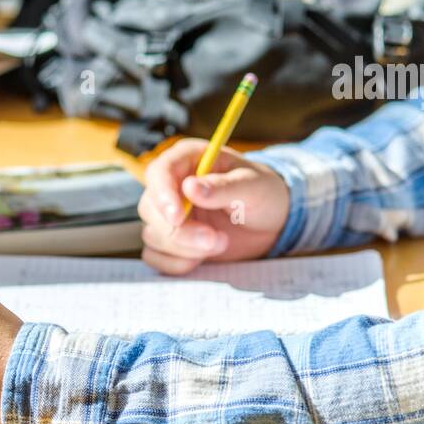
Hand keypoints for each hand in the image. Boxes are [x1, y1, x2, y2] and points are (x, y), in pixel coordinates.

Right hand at [138, 138, 289, 274]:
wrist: (271, 223)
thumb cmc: (263, 194)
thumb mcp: (253, 186)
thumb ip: (223, 186)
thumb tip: (191, 187)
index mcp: (187, 160)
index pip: (159, 172)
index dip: (163, 195)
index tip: (178, 217)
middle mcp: (171, 185)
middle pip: (151, 209)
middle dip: (182, 231)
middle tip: (215, 240)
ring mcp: (167, 215)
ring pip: (153, 235)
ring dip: (185, 248)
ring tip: (221, 243)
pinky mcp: (170, 240)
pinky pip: (156, 257)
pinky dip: (178, 263)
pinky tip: (204, 257)